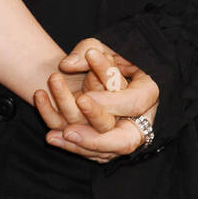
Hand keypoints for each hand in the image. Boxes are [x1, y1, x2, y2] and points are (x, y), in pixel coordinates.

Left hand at [34, 38, 158, 163]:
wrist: (96, 72)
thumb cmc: (103, 55)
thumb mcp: (98, 46)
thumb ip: (85, 49)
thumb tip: (68, 65)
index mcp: (147, 90)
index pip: (134, 103)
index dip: (110, 104)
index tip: (82, 99)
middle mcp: (139, 119)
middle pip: (125, 140)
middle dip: (96, 138)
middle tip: (70, 131)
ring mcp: (121, 134)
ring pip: (105, 152)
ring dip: (78, 145)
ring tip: (53, 136)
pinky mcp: (105, 144)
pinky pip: (91, 153)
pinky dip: (70, 147)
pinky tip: (50, 137)